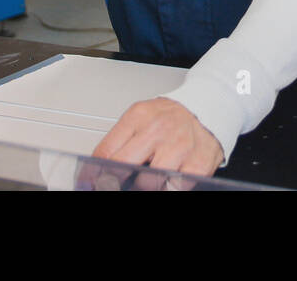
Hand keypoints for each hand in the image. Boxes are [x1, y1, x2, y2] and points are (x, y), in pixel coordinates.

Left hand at [92, 97, 223, 177]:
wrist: (208, 108)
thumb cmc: (171, 116)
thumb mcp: (141, 117)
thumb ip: (121, 139)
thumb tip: (97, 167)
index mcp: (139, 116)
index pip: (106, 150)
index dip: (93, 173)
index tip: (89, 183)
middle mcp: (159, 130)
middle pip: (123, 166)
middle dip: (112, 182)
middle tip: (112, 185)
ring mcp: (179, 147)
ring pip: (148, 181)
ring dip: (143, 185)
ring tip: (145, 181)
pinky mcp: (198, 164)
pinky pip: (175, 188)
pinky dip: (168, 187)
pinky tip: (165, 182)